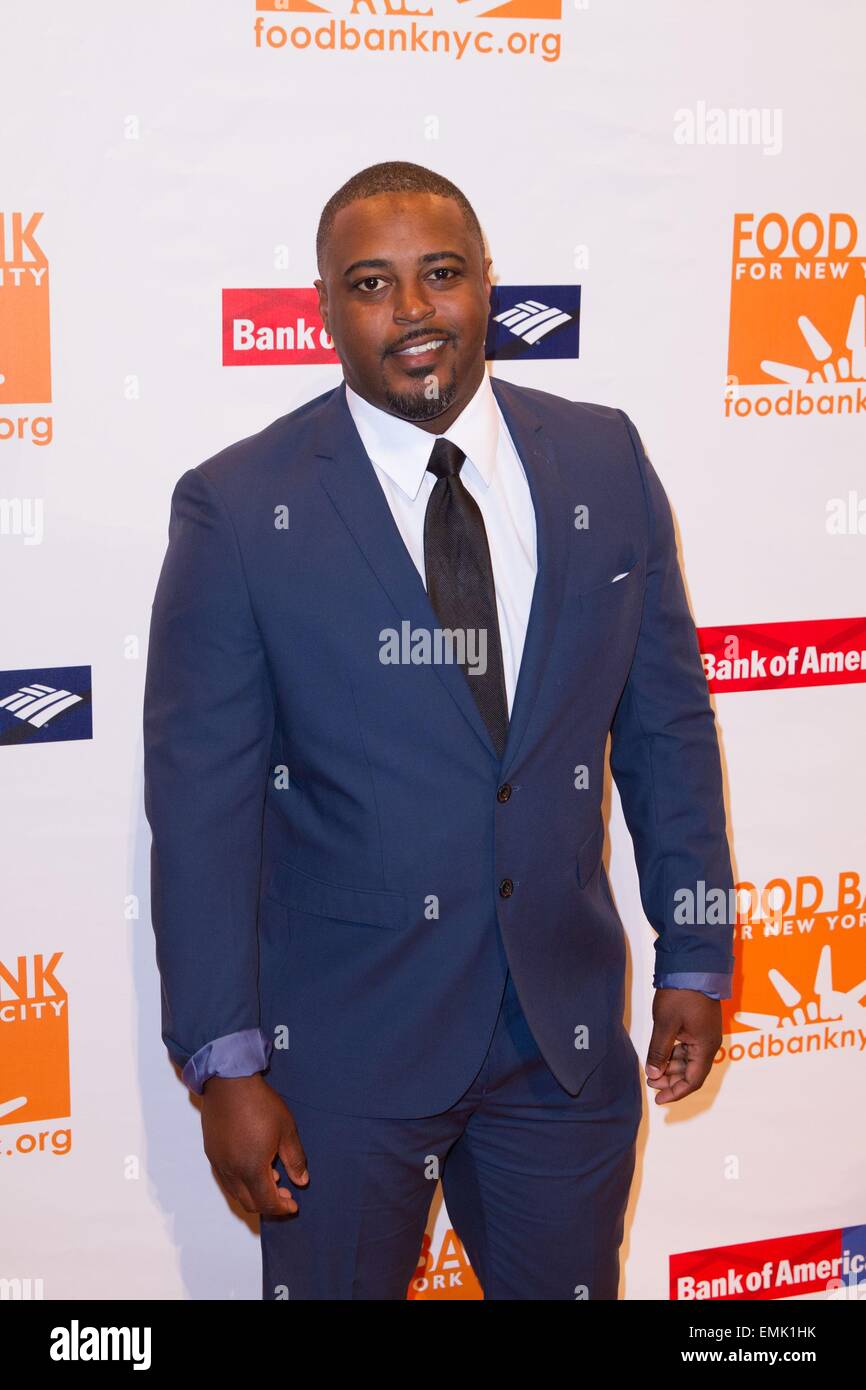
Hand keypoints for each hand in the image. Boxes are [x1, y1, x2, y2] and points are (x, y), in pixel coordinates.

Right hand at [200, 1073, 308, 1214]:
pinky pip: (226, 1179)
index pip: (267, 1202)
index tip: (293, 1204)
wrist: (229, 1082)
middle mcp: (232, 1171)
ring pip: (235, 1193)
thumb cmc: (260, 1103)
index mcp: (252, 1168)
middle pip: (249, 1203)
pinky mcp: (211, 1154)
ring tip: (272, 1177)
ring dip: (254, 1194)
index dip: (282, 1207)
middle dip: (269, 1204)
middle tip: (285, 1194)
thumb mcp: (286, 1130)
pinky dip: (241, 1183)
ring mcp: (218, 1163)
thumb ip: (295, 1159)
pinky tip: (252, 1166)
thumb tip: (302, 1181)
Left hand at [644, 989, 722, 1103]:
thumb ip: (659, 1051)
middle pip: (691, 1072)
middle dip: (671, 1080)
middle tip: (651, 1083)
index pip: (693, 1080)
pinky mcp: (697, 1025)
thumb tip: (654, 1074)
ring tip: (652, 1071)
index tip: (660, 1099)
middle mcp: (708, 1043)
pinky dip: (673, 1054)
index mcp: (705, 1046)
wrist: (692, 965)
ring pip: (688, 1060)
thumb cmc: (682, 993)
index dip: (676, 1092)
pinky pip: (687, 1047)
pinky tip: (660, 1056)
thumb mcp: (666, 1024)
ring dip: (671, 1067)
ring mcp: (703, 1034)